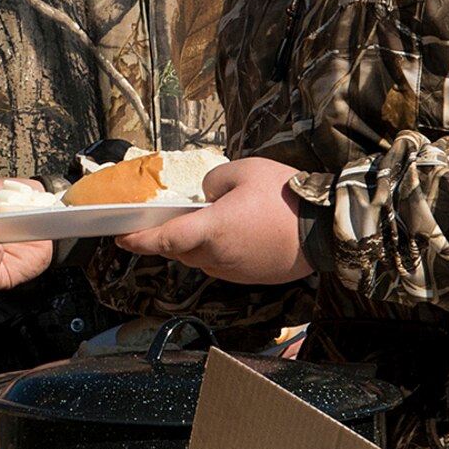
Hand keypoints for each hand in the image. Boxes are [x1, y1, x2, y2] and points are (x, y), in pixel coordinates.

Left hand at [115, 158, 315, 285]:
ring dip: (196, 244)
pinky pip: (223, 264)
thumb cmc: (286, 196)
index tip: (121, 239)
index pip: (164, 240)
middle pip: (180, 251)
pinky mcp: (251, 277)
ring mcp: (236, 271)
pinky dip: (218, 251)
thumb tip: (207, 197)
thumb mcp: (244, 170)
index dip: (139, 241)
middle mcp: (219, 257)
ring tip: (204, 222)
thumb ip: (214, 182)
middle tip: (162, 222)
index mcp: (212, 230)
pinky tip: (232, 233)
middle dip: (168, 238)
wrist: (327, 229)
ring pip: (202, 259)